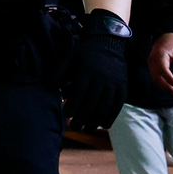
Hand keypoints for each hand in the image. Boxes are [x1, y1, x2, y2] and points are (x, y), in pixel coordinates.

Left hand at [62, 9, 129, 130]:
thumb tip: (49, 88)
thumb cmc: (84, 53)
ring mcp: (114, 84)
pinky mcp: (122, 87)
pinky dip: (111, 116)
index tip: (66, 115)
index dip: (73, 105)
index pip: (79, 92)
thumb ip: (58, 73)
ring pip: (105, 106)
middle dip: (82, 117)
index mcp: (87, 71)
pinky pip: (117, 105)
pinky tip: (103, 125)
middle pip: (92, 102)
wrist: (109, 44)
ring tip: (87, 129)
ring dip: (96, 120)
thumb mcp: (68, 57)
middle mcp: (102, 78)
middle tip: (74, 127)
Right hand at [148, 33, 172, 97]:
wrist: (166, 35)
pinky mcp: (153, 67)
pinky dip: (162, 85)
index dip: (170, 80)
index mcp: (160, 55)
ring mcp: (151, 64)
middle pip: (158, 78)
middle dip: (168, 88)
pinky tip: (170, 89)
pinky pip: (156, 78)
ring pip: (156, 80)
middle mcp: (153, 61)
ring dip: (165, 88)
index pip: (163, 70)